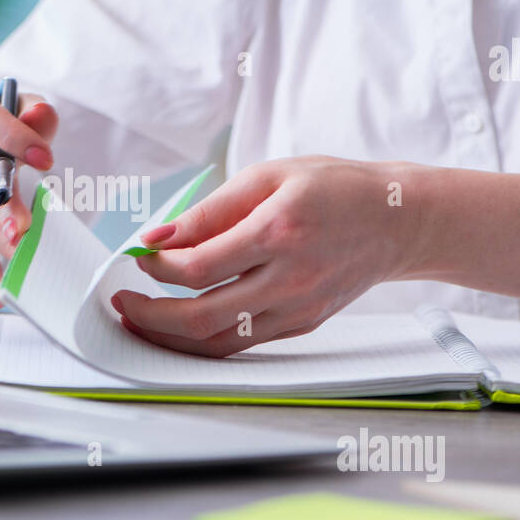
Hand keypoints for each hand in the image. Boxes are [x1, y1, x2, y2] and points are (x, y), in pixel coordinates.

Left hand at [112, 157, 519, 355]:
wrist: (398, 220)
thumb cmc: (333, 188)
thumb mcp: (269, 176)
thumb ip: (210, 210)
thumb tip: (158, 235)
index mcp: (278, 232)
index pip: (198, 266)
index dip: (156, 267)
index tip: (138, 255)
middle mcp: (288, 278)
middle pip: (201, 317)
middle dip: (150, 316)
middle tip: (121, 304)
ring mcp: (297, 309)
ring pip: (219, 342)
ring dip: (170, 338)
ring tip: (139, 322)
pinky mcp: (302, 325)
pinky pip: (243, 344)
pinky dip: (204, 340)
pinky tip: (180, 325)